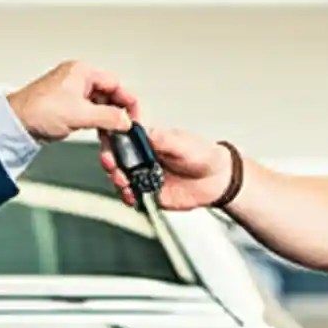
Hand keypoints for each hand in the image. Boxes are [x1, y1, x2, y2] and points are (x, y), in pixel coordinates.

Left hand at [7, 61, 140, 142]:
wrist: (15, 124)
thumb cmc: (38, 110)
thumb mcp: (80, 114)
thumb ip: (108, 117)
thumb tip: (125, 120)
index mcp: (82, 71)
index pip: (115, 83)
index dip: (128, 101)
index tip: (134, 117)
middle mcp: (78, 79)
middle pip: (109, 95)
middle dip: (118, 113)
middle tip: (125, 128)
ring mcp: (72, 94)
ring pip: (100, 106)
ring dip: (107, 121)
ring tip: (113, 135)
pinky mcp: (67, 107)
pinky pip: (90, 114)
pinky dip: (97, 124)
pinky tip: (101, 134)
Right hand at [99, 126, 233, 210]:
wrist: (217, 180)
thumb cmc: (202, 155)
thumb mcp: (183, 143)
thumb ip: (162, 139)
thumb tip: (141, 130)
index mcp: (148, 141)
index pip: (122, 138)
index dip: (112, 142)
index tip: (110, 146)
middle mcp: (142, 158)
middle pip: (116, 158)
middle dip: (111, 163)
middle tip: (114, 167)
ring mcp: (144, 175)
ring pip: (121, 177)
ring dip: (118, 180)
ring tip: (124, 183)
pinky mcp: (148, 193)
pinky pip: (132, 195)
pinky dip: (128, 197)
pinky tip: (131, 196)